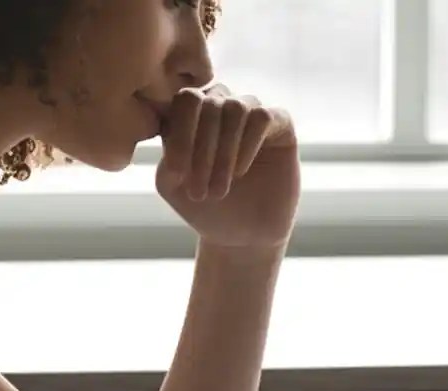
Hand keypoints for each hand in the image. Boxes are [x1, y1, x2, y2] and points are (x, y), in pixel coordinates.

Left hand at [156, 84, 300, 248]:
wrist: (244, 234)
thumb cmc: (205, 207)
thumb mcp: (172, 186)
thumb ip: (166, 154)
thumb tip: (173, 132)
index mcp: (193, 113)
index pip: (184, 100)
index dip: (180, 133)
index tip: (176, 173)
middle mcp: (223, 105)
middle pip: (209, 102)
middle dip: (201, 149)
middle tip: (199, 191)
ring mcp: (252, 112)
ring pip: (236, 107)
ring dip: (224, 151)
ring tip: (220, 189)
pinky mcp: (281, 125)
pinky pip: (263, 117)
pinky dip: (248, 144)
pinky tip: (240, 172)